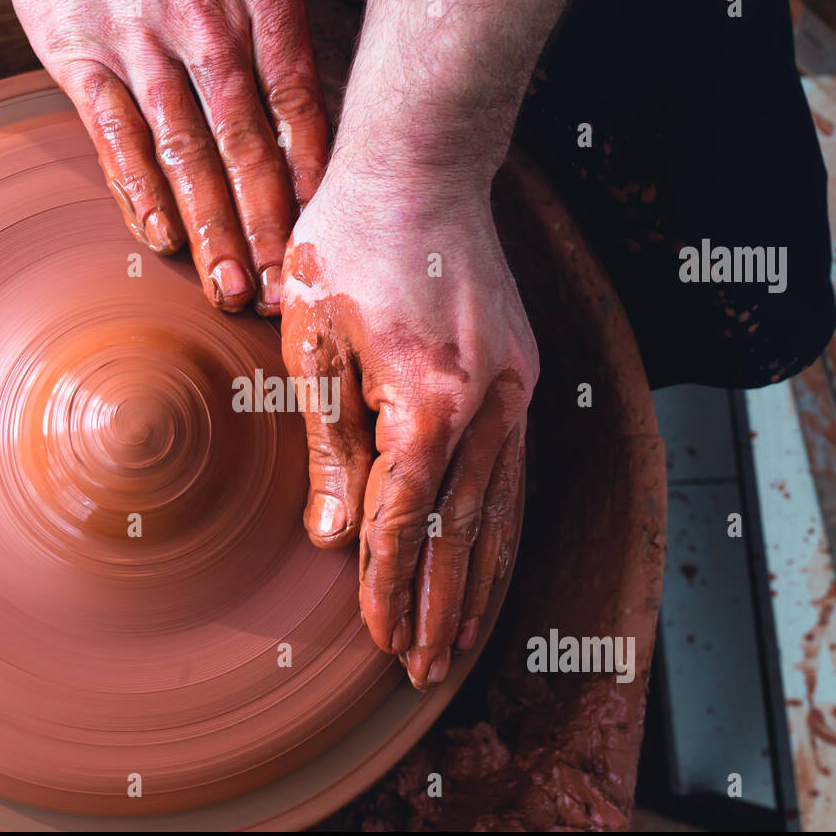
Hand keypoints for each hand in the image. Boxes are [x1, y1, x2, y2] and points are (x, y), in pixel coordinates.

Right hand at [8, 0, 329, 314]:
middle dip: (267, 223)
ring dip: (209, 226)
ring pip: (182, 150)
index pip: (297, 100)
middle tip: (284, 289)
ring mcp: (136, 40)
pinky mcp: (76, 51)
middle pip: (244, 143)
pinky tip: (159, 239)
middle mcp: (201, 22)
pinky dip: (135, 189)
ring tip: (230, 288)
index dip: (313, 172)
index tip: (330, 230)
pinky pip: (111, 133)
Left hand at [280, 166, 536, 688]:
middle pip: (463, 534)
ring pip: (503, 512)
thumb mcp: (312, 344)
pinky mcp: (523, 375)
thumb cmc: (347, 241)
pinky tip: (490, 560)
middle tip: (425, 671)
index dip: (389, 589)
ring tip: (463, 642)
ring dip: (481, 583)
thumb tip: (336, 538)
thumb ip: (328, 448)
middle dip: (441, 609)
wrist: (420, 164)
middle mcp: (488, 404)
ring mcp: (516, 389)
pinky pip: (517, 472)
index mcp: (426, 400)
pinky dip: (502, 528)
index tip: (381, 641)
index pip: (405, 523)